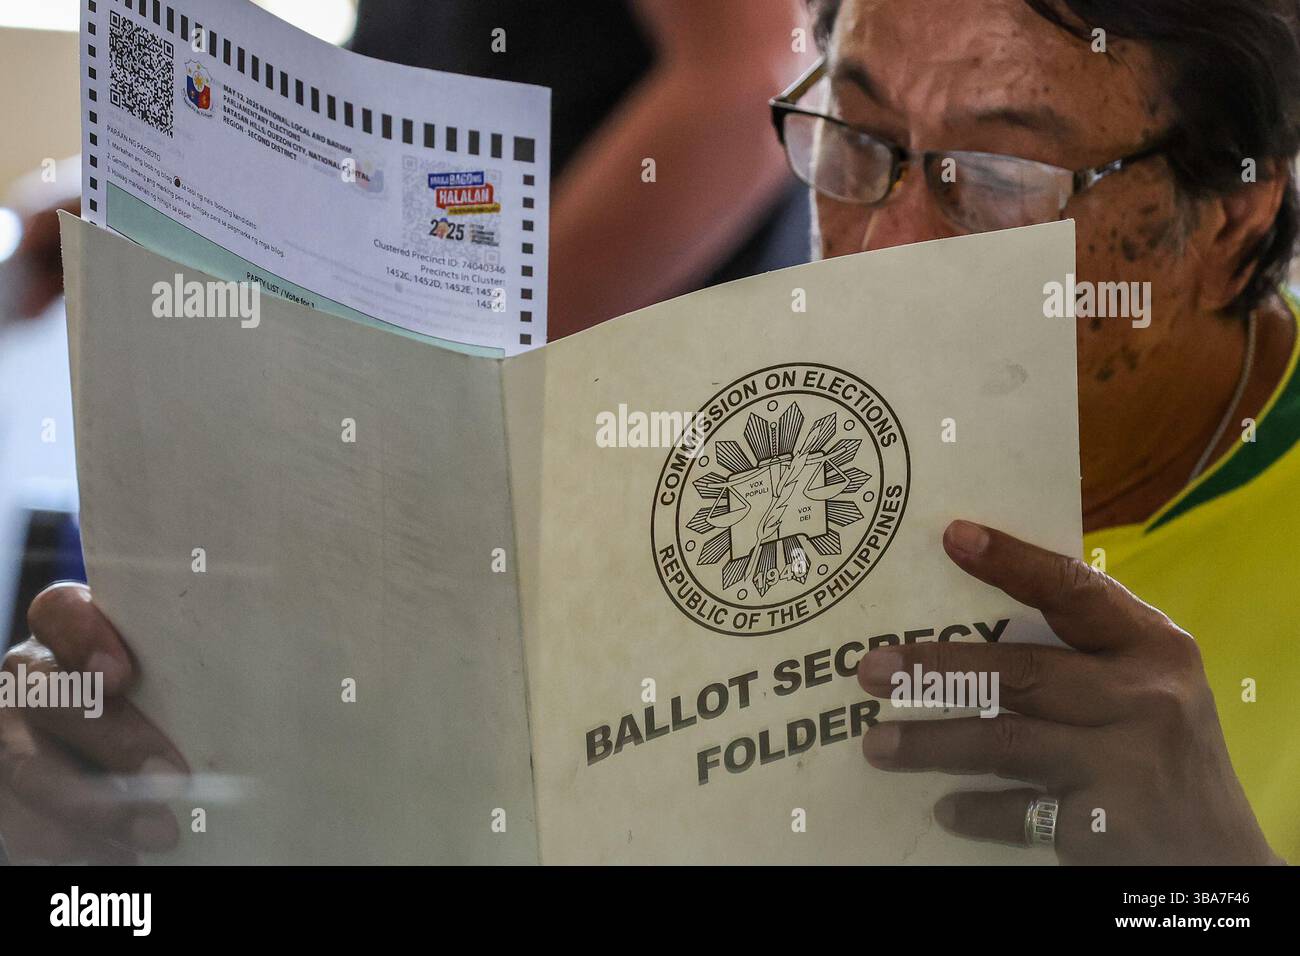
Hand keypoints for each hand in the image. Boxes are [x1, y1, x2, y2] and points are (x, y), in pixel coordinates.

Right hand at [0, 583, 185, 863]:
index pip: (58, 611)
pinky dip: (74, 843)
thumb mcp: (166, 676)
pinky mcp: (4, 796)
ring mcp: (7, 737)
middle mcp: (28, 679)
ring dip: (95, 809)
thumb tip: (257, 697)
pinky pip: (21, 823)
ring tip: (159, 833)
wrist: (105, 751)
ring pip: (28, 770)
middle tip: (172, 779)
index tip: (123, 673)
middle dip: (112, 742)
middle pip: (47, 699)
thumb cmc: (159, 699)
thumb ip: (184, 674)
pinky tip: (123, 855)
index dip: (82, 636)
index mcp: (66, 634)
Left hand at [856, 520, 1279, 864]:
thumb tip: (971, 619)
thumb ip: (1085, 653)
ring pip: (1004, 743)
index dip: (1012, 562)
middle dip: (935, 669)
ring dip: (930, 743)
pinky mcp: (1105, 826)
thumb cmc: (1166, 754)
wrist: (1222, 861)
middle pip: (1020, 672)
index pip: (1075, 591)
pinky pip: (1019, 814)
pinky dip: (976, 811)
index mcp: (1153, 647)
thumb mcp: (1148, 687)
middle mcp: (1143, 698)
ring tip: (877, 744)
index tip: (953, 536)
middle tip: (870, 670)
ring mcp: (1126, 764)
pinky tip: (945, 806)